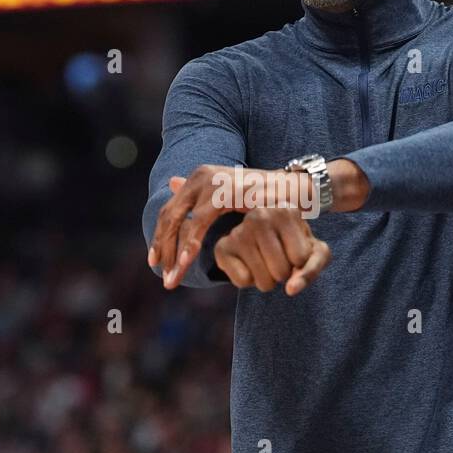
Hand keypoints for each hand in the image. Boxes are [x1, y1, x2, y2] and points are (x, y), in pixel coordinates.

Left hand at [147, 164, 310, 288]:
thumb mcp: (229, 191)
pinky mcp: (225, 192)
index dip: (160, 236)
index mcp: (200, 177)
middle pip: (171, 215)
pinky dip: (190, 244)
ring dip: (174, 252)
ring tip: (172, 276)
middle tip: (162, 274)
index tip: (156, 261)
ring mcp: (213, 183)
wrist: (296, 188)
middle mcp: (202, 176)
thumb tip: (171, 182)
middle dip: (163, 247)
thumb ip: (200, 192)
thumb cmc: (265, 195)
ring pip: (181, 220)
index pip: (172, 209)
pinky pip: (199, 222)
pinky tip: (185, 262)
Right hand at [213, 206, 331, 293]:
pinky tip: (249, 264)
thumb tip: (290, 289)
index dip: (300, 262)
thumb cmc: (294, 245)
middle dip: (283, 274)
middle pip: (281, 272)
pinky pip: (243, 282)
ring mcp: (238, 231)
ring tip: (265, 261)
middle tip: (278, 258)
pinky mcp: (221, 247)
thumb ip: (311, 269)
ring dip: (267, 281)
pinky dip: (249, 282)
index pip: (301, 259)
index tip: (293, 248)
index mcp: (286, 211)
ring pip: (263, 281)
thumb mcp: (314, 253)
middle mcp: (259, 216)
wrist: (264, 240)